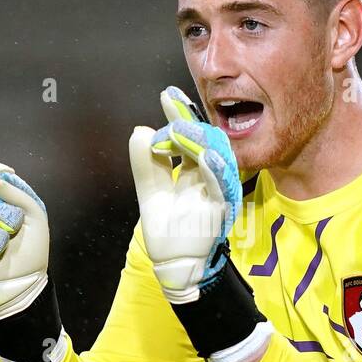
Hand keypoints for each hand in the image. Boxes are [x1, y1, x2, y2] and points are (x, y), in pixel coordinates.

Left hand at [128, 87, 242, 303]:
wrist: (175, 265)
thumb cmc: (168, 231)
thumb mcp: (150, 192)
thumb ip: (146, 164)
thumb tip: (139, 130)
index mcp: (192, 169)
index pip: (188, 135)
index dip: (179, 114)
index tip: (168, 95)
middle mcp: (207, 176)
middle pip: (204, 140)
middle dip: (188, 121)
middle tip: (172, 108)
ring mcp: (217, 190)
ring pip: (215, 157)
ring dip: (200, 139)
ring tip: (182, 126)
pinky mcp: (222, 208)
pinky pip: (222, 185)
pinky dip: (215, 168)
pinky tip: (206, 153)